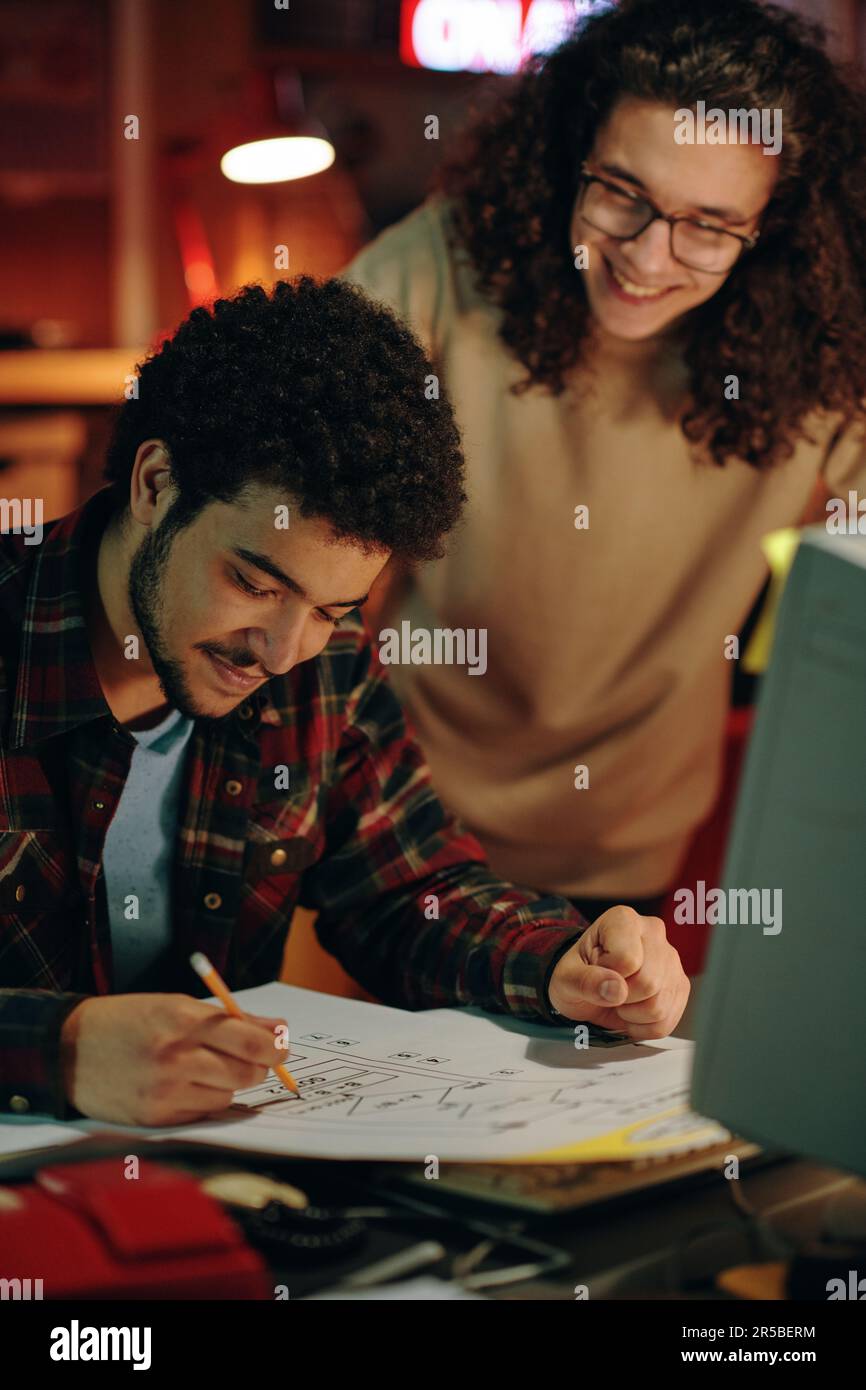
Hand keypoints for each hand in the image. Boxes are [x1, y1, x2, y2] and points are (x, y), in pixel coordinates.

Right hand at [59, 993, 290, 1126]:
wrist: (69, 1050)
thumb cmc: (128, 1021)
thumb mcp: (176, 1004)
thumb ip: (230, 1019)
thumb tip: (278, 1030)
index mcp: (184, 1020)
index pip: (251, 1042)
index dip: (276, 1047)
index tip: (283, 1046)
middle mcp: (176, 1057)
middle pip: (247, 1072)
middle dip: (257, 1066)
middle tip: (249, 1057)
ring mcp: (165, 1091)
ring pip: (229, 1095)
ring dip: (226, 1082)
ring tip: (200, 1067)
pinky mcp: (157, 1118)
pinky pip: (204, 1113)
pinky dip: (204, 1100)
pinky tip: (182, 1085)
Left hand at [548, 905, 689, 1039]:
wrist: (589, 987)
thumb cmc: (577, 975)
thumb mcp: (565, 978)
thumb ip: (585, 981)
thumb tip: (616, 989)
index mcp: (623, 920)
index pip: (627, 959)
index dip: (607, 976)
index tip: (597, 971)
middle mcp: (653, 933)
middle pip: (649, 983)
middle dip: (621, 998)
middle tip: (608, 989)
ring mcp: (671, 960)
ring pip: (659, 1005)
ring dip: (632, 1014)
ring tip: (620, 998)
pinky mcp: (680, 985)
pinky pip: (666, 1021)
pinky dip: (643, 1026)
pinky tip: (632, 1010)